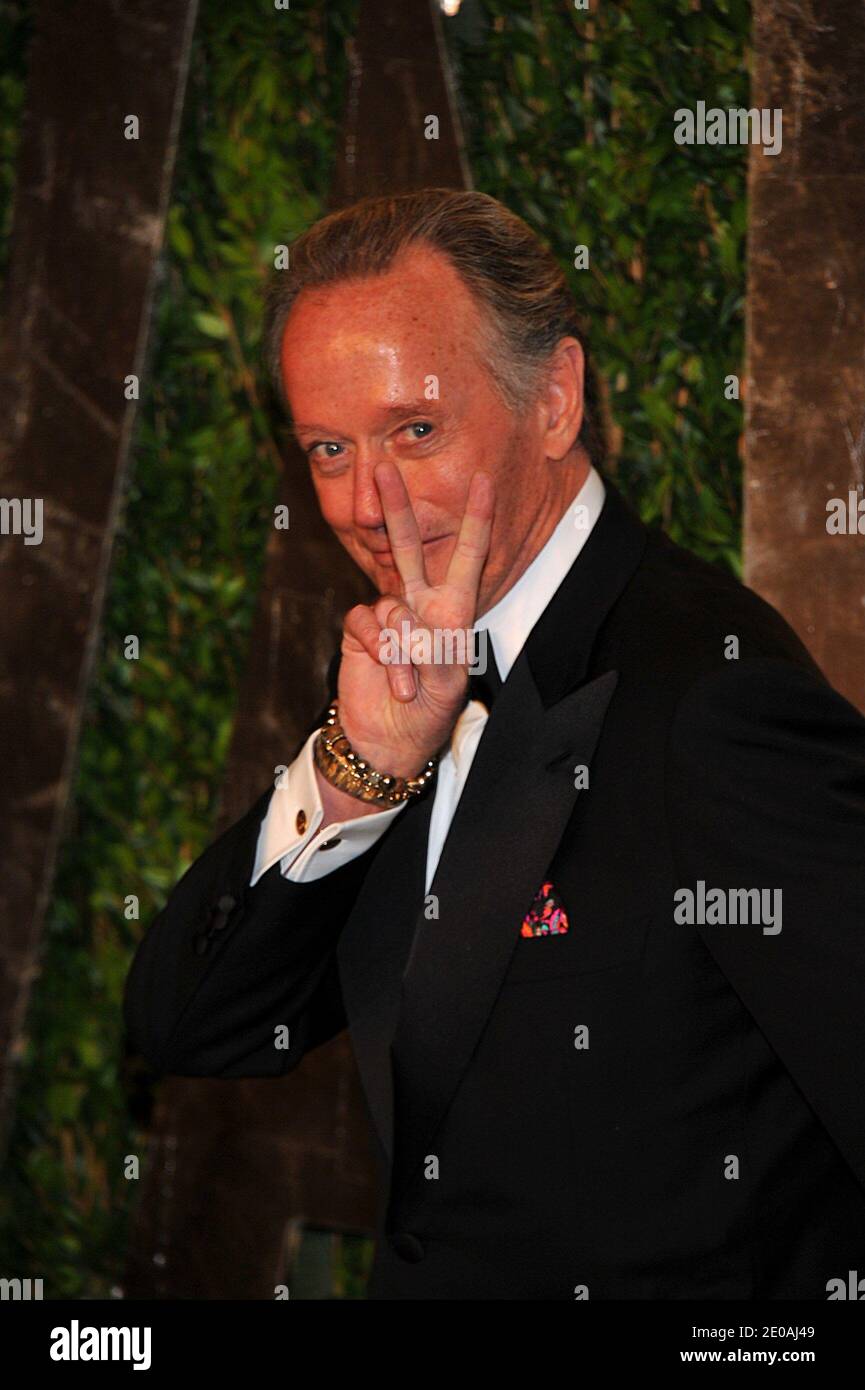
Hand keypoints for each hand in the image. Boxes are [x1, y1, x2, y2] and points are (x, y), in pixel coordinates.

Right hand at [337, 462, 494, 779]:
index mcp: (453, 611)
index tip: (484, 480)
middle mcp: (419, 605)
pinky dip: (378, 651)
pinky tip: (390, 678)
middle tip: (383, 468)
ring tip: (408, 682)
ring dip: (399, 647)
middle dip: (397, 507)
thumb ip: (432, 649)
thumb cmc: (429, 713)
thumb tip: (406, 626)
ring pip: (387, 599)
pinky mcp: (359, 632)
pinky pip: (365, 622)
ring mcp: (388, 617)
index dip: (475, 519)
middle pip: (408, 546)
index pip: (466, 556)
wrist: (389, 741)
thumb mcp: (447, 683)